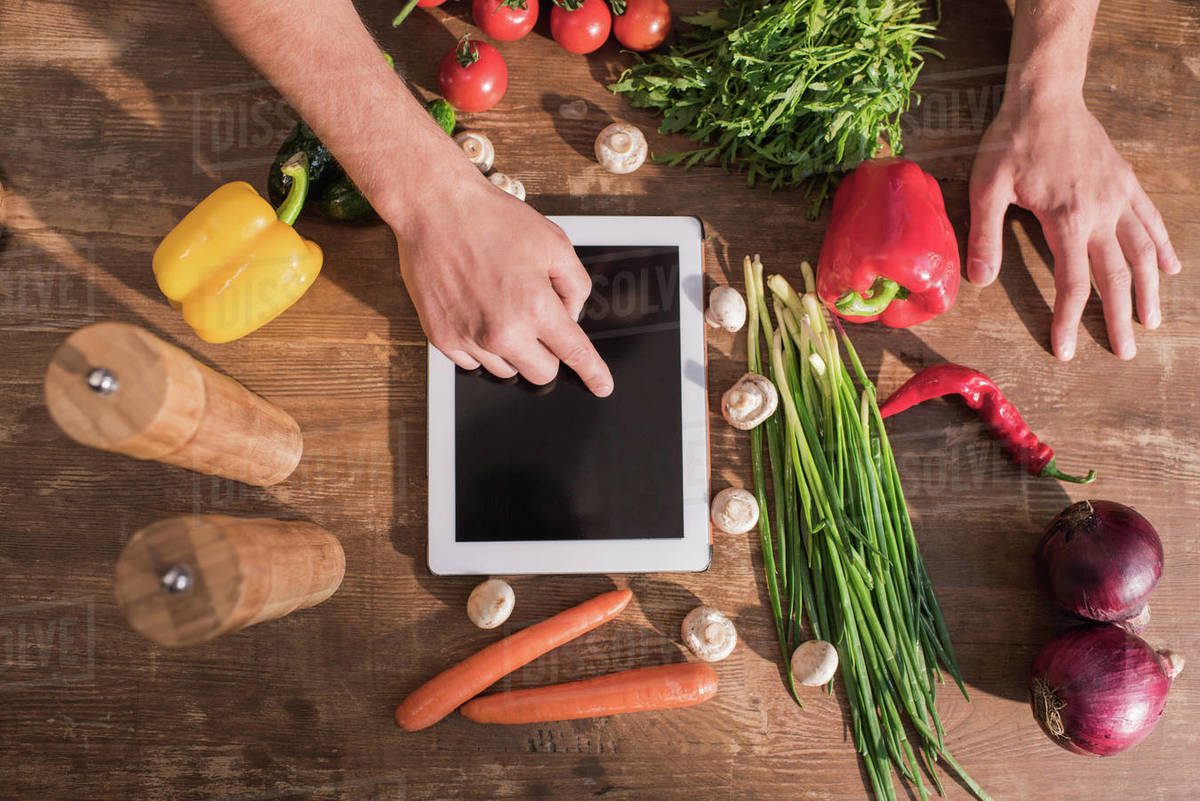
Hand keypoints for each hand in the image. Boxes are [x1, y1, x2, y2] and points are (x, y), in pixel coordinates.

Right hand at [390, 165, 613, 395]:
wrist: (435, 208)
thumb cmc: (492, 220)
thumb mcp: (554, 243)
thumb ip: (575, 286)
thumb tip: (571, 317)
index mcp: (536, 307)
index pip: (574, 353)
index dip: (593, 373)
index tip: (602, 386)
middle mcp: (503, 331)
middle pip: (542, 373)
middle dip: (548, 352)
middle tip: (537, 321)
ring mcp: (469, 338)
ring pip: (506, 370)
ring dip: (513, 349)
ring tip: (500, 307)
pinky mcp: (442, 338)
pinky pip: (472, 363)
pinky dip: (481, 346)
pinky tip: (478, 312)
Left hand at [967, 93, 1180, 359]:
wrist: (1046, 97)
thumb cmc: (1011, 142)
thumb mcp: (986, 187)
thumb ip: (985, 235)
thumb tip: (980, 281)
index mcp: (1067, 219)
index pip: (1072, 281)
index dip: (1068, 319)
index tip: (1066, 351)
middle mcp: (1102, 212)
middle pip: (1115, 276)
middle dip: (1118, 317)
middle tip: (1125, 352)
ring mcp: (1119, 196)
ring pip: (1142, 252)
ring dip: (1148, 290)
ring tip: (1151, 321)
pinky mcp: (1126, 182)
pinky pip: (1151, 220)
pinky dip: (1163, 247)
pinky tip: (1170, 270)